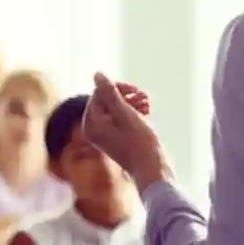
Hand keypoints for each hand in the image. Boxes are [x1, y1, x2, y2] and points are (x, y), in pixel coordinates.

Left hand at [83, 73, 170, 191]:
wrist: (152, 170)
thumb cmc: (140, 143)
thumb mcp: (125, 113)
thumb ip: (110, 93)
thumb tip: (97, 73)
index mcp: (91, 123)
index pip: (99, 93)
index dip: (118, 88)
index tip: (137, 91)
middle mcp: (94, 129)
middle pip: (107, 99)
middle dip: (127, 95)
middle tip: (145, 97)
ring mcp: (104, 135)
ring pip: (116, 107)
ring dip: (133, 102)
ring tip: (149, 105)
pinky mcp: (116, 138)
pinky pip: (121, 118)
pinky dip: (134, 112)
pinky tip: (147, 112)